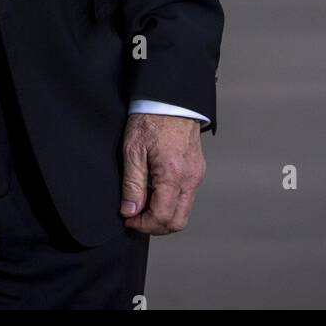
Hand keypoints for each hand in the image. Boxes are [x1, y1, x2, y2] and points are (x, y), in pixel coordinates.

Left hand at [120, 113, 205, 233]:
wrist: (170, 99)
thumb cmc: (150, 119)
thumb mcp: (133, 150)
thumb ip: (132, 184)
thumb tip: (129, 211)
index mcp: (173, 174)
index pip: (162, 217)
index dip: (143, 225)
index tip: (128, 219)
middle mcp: (190, 178)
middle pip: (178, 222)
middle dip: (155, 226)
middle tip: (136, 217)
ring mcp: (196, 175)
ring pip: (183, 212)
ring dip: (163, 215)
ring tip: (143, 202)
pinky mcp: (197, 170)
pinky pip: (187, 197)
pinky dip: (171, 202)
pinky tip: (155, 191)